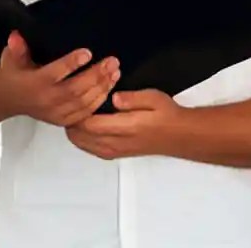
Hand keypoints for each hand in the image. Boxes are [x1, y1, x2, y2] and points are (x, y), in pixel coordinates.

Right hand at [0, 30, 120, 126]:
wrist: (8, 100)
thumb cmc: (15, 75)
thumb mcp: (12, 59)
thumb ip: (17, 48)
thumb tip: (17, 35)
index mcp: (34, 83)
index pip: (54, 74)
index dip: (71, 64)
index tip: (87, 52)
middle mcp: (46, 100)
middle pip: (75, 89)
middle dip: (96, 75)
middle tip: (112, 61)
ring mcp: (55, 112)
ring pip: (83, 102)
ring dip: (102, 86)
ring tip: (115, 71)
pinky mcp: (63, 121)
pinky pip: (85, 114)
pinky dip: (99, 101)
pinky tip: (110, 87)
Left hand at [65, 90, 185, 159]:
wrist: (178, 135)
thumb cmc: (167, 116)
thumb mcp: (154, 97)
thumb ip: (133, 98)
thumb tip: (115, 97)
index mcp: (125, 128)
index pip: (89, 124)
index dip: (78, 112)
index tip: (76, 98)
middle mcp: (116, 143)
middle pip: (80, 136)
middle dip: (72, 120)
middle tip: (73, 103)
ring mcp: (114, 151)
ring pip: (81, 144)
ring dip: (75, 129)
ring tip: (77, 112)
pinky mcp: (114, 154)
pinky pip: (89, 148)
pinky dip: (81, 138)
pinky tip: (83, 126)